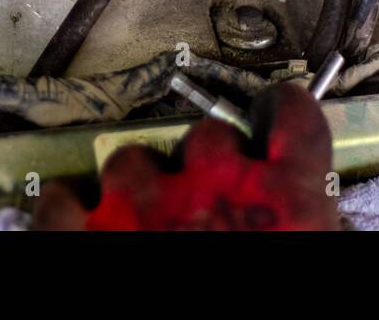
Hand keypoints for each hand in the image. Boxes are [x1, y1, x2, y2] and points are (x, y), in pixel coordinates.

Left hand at [34, 83, 339, 230]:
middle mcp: (215, 180)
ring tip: (139, 228)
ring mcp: (141, 198)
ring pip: (133, 158)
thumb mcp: (307, 266)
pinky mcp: (77, 229)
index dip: (280, 112)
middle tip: (204, 210)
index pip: (293, 116)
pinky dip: (70, 209)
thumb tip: (313, 227)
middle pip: (210, 136)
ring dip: (138, 188)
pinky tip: (81, 229)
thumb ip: (309, 233)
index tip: (271, 121)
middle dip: (205, 169)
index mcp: (286, 197)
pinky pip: (65, 193)